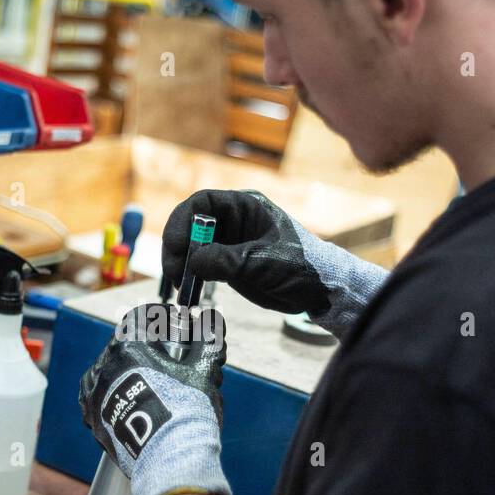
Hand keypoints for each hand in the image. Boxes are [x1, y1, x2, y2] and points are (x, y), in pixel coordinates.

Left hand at [79, 303, 231, 494]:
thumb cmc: (187, 412)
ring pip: (108, 369)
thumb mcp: (203, 370)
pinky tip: (131, 400)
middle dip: (144, 345)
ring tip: (146, 380)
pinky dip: (113, 393)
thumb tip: (214, 323)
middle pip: (123, 343)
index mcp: (128, 347)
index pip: (140, 317)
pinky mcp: (93, 418)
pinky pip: (99, 396)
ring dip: (125, 368)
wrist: (171, 457)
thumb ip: (209, 341)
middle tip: (164, 355)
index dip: (159, 316)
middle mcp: (105, 366)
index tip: (169, 322)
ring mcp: (96, 393)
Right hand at [162, 189, 389, 338]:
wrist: (319, 291)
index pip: (203, 203)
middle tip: (175, 272)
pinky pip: (200, 266)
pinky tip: (188, 291)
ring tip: (181, 286)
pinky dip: (191, 277)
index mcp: (245, 206)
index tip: (176, 245)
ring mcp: (229, 242)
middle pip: (191, 224)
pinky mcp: (228, 264)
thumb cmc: (302, 266)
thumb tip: (193, 262)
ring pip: (192, 247)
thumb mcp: (263, 261)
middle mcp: (233, 221)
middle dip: (178, 246)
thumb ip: (227, 260)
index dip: (183, 221)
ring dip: (181, 264)